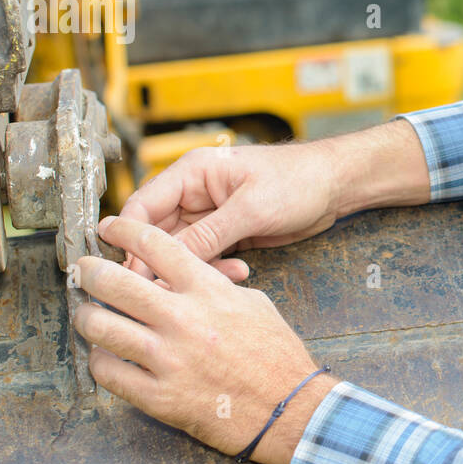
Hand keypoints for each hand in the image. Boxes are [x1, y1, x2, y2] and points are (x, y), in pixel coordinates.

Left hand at [74, 215, 337, 463]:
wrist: (289, 409)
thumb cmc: (276, 357)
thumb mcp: (254, 304)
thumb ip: (215, 288)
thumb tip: (182, 280)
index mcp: (208, 291)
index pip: (155, 245)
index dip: (124, 230)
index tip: (110, 227)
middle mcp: (184, 320)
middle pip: (114, 282)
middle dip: (90, 272)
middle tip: (84, 272)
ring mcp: (168, 360)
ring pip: (100, 327)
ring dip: (86, 318)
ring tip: (87, 316)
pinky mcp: (159, 397)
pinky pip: (108, 373)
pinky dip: (99, 361)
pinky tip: (105, 356)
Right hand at [118, 142, 340, 279]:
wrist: (334, 187)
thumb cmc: (298, 180)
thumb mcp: (251, 208)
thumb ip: (209, 234)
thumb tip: (169, 258)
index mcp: (192, 173)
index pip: (142, 206)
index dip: (130, 238)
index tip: (128, 270)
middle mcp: (194, 194)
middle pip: (157, 234)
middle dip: (161, 262)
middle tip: (166, 290)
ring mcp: (209, 216)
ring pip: (182, 251)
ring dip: (196, 269)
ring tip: (221, 277)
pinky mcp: (227, 235)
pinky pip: (207, 258)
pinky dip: (217, 271)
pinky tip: (239, 273)